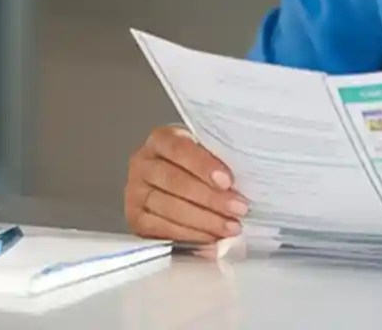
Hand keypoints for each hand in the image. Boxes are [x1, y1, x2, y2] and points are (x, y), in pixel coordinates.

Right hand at [124, 125, 247, 249]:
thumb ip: (218, 160)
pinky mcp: (135, 218)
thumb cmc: (195, 166)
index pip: (179, 149)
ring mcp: (134, 192)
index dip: (203, 166)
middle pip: (174, 181)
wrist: (170, 182)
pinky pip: (162, 230)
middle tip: (238, 209)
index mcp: (161, 139)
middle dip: (210, 198)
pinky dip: (190, 238)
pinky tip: (211, 242)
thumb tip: (247, 180)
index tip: (228, 181)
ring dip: (204, 221)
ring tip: (230, 227)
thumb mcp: (205, 153)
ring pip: (168, 208)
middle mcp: (142, 163)